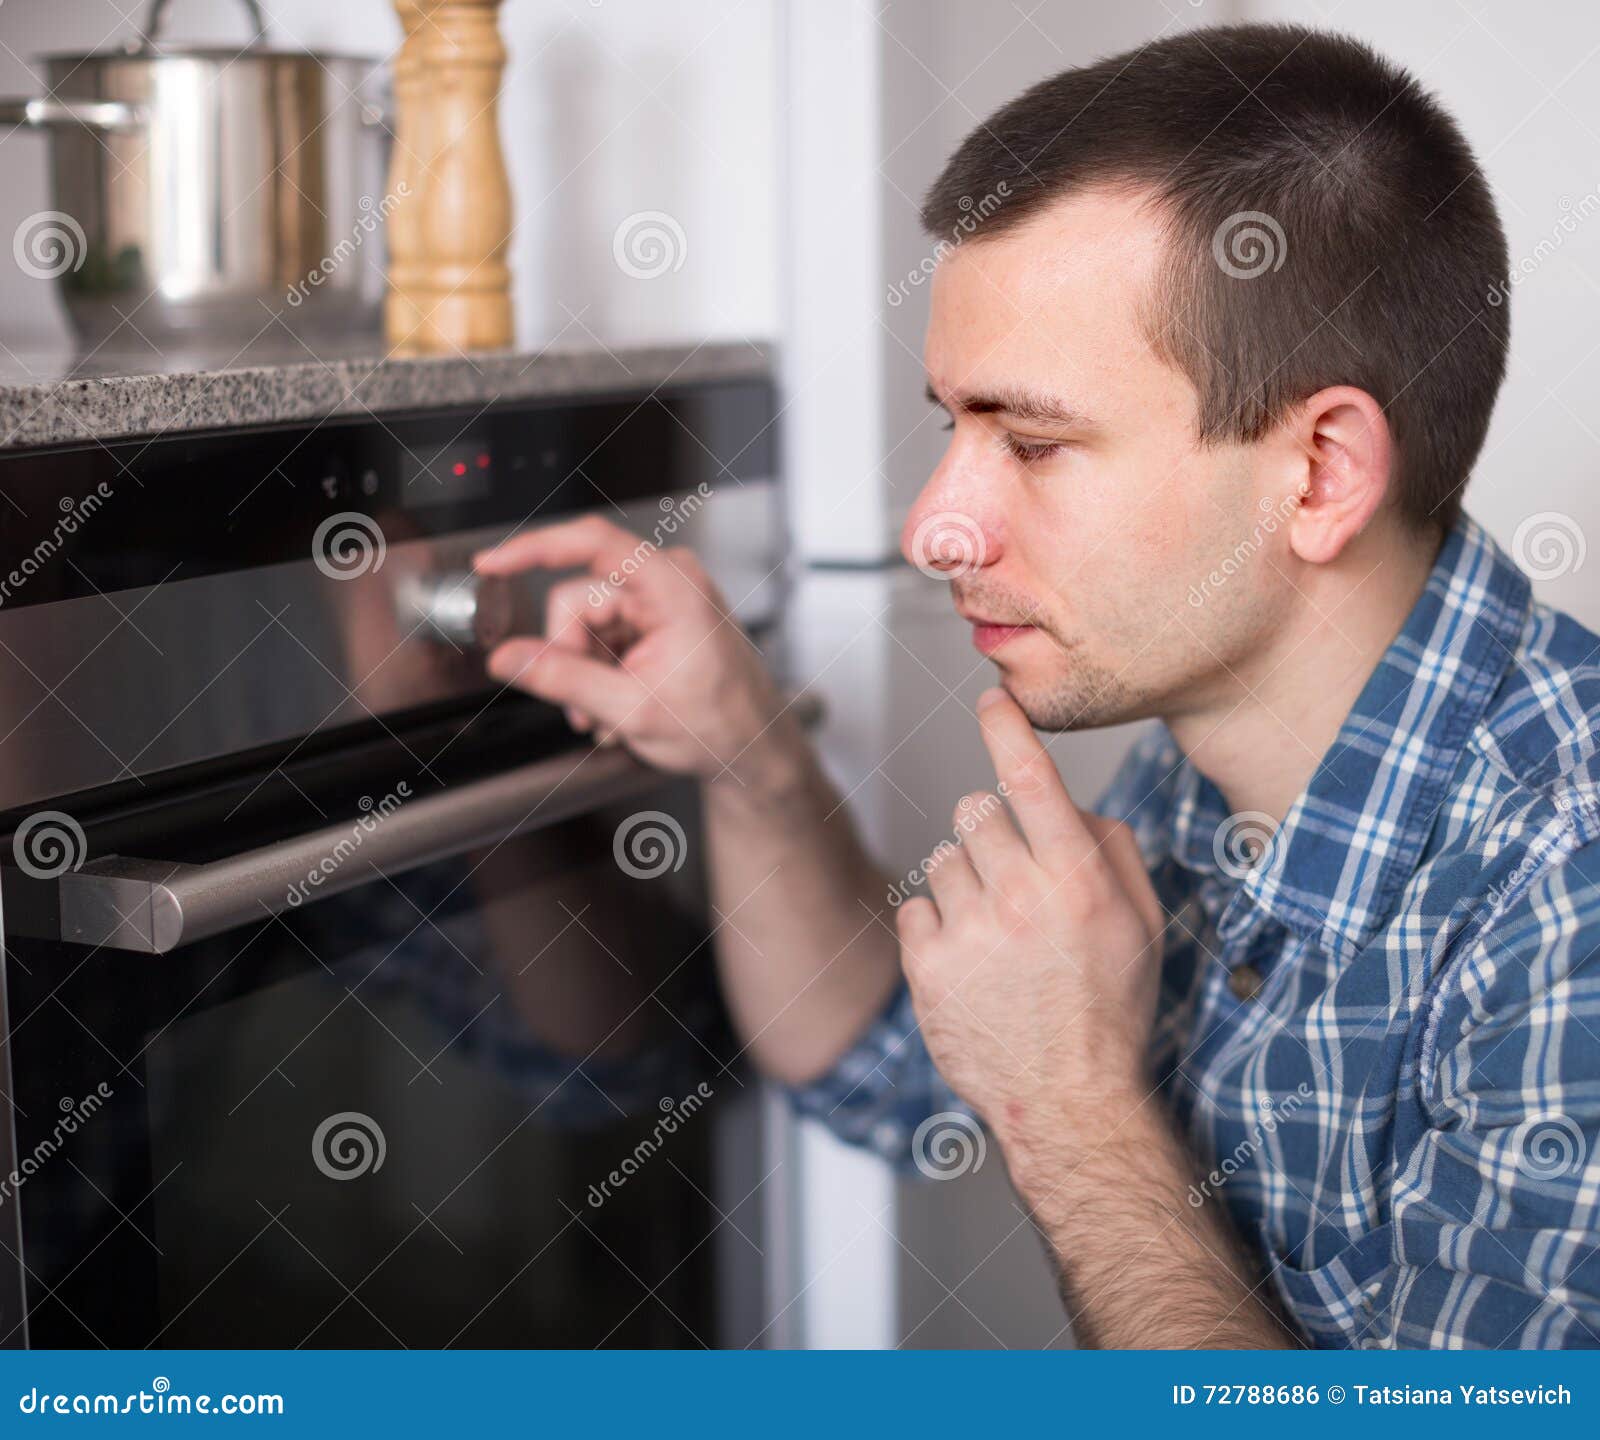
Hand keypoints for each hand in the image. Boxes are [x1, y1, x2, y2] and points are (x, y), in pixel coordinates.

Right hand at [474, 516, 799, 787]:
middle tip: (585, 710)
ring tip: (607, 717)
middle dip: (570, 659)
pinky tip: (616, 706)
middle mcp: (667, 581)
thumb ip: (564, 680)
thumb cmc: (721, 725)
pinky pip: (601, 637)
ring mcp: (660, 600)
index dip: (534, 550)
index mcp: (673, 586)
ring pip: (583, 625)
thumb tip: (508, 657)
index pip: (591, 543)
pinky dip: (598, 675)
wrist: (753, 749)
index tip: (492, 562)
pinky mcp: (652, 620)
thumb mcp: (633, 710)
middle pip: (577, 602)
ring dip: (584, 675)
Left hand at [895, 688, 1165, 1161]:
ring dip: (964, 882)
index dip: (1006, 728)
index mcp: (1077, 880)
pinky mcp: (925, 964)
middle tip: (1015, 882)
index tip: (989, 700)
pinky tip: (969, 959)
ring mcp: (968, 932)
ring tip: (996, 933)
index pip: (1031, 777)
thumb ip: (1109, 849)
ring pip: (942, 856)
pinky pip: (914, 904)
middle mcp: (1020, 897)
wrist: (1067, 1100)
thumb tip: (1066, 802)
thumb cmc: (1108, 1011)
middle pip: (976, 810)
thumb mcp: (1141, 923)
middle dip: (992, 833)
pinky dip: (936, 924)